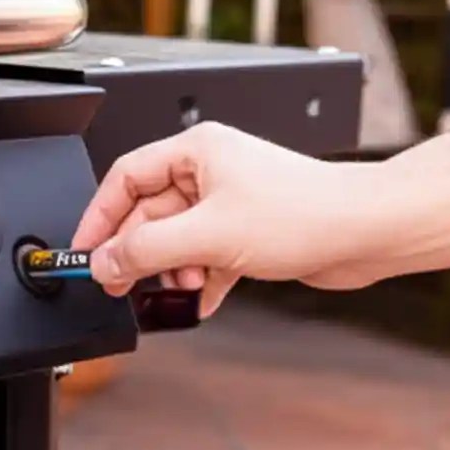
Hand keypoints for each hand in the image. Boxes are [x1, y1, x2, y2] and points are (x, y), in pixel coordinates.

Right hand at [71, 122, 379, 317]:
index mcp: (196, 151)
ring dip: (171, 270)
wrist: (366, 232)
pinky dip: (200, 280)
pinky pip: (206, 257)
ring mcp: (230, 203)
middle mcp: (211, 172)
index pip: (125, 177)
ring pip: (177, 239)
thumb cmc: (307, 212)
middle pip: (149, 213)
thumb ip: (146, 250)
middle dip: (136, 252)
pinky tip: (202, 298)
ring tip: (178, 288)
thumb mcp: (208, 235)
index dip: (98, 215)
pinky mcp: (249, 232)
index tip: (83, 250)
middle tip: (119, 283)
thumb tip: (105, 262)